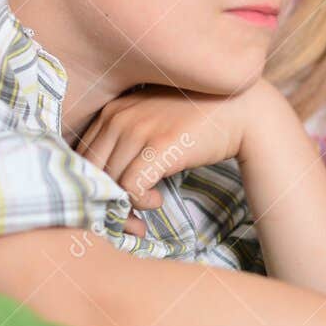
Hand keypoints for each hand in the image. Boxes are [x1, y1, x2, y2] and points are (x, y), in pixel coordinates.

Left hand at [76, 80, 288, 210]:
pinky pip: (129, 187)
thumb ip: (127, 139)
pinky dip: (139, 203)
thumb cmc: (199, 120)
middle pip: (90, 171)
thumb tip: (106, 180)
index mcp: (112, 109)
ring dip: (123, 206)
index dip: (92, 185)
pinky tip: (157, 200)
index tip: (111, 201)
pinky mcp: (158, 147)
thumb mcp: (154, 121)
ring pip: (107, 182)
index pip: (82, 155)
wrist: (243, 111)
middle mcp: (119, 116)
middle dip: (101, 201)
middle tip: (125, 217)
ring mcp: (138, 129)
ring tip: (146, 208)